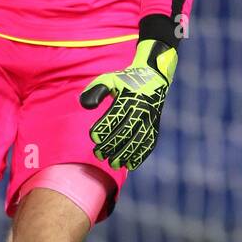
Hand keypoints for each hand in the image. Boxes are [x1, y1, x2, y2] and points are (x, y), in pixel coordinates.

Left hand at [79, 39, 177, 170]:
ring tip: (113, 164)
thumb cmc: (124, 80)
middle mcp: (141, 109)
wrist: (153, 77)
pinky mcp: (155, 126)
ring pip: (138, 140)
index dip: (104, 127)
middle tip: (98, 154)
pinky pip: (149, 143)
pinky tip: (130, 165)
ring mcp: (150, 119)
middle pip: (126, 130)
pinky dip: (140, 155)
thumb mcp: (109, 79)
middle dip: (112, 145)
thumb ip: (95, 90)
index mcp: (129, 97)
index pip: (115, 115)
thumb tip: (86, 106)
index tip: (93, 138)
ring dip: (125, 154)